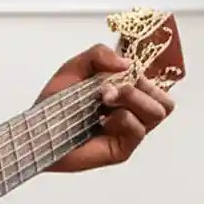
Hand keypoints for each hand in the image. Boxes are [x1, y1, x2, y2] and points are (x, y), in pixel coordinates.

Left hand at [38, 44, 173, 172]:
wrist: (38, 129)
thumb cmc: (56, 101)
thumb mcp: (76, 67)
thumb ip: (99, 54)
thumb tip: (127, 63)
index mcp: (127, 93)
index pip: (157, 84)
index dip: (147, 74)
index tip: (123, 70)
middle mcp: (133, 113)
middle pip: (165, 101)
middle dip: (143, 87)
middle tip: (113, 87)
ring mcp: (129, 132)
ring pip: (157, 112)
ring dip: (133, 98)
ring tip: (104, 99)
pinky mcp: (122, 149)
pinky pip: (138, 129)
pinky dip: (122, 117)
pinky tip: (102, 119)